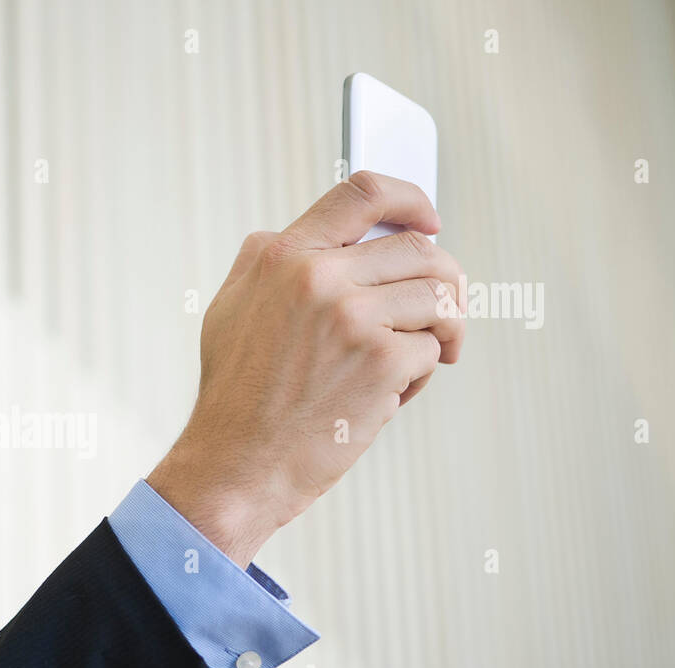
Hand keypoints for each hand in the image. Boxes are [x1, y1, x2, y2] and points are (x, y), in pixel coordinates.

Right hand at [147, 170, 466, 565]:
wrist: (235, 466)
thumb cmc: (234, 398)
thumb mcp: (230, 308)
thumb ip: (266, 262)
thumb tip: (310, 234)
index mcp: (283, 257)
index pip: (362, 194)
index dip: (410, 199)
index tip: (429, 219)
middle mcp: (319, 277)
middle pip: (421, 249)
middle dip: (443, 283)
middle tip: (440, 314)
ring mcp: (354, 317)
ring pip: (439, 296)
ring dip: (442, 328)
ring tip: (421, 356)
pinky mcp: (382, 361)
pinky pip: (432, 349)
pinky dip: (420, 375)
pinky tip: (387, 394)